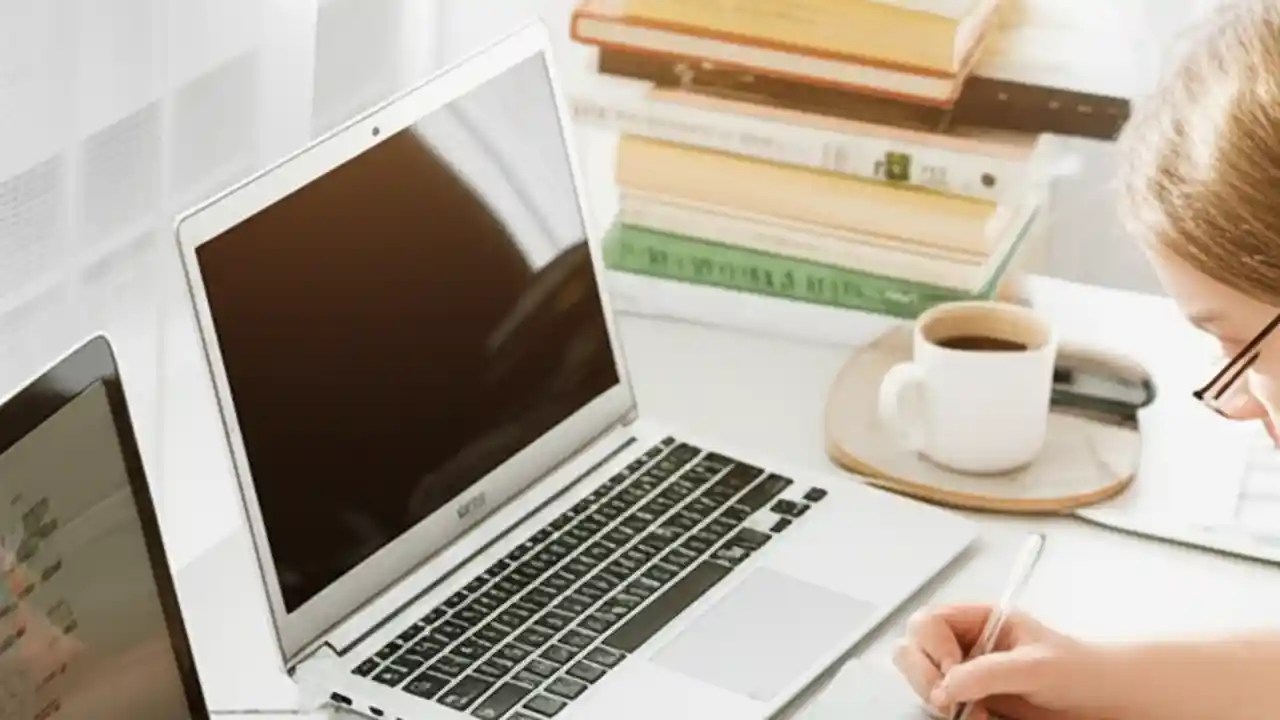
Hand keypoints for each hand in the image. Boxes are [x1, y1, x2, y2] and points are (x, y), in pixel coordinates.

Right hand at [894, 604, 1112, 719]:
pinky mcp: (970, 704)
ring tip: (973, 712)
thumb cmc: (1081, 672)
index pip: (928, 621)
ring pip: (920, 682)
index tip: (952, 669)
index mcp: (979, 621)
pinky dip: (949, 716)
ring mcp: (965, 676)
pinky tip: (977, 719)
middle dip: (925, 676)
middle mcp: (965, 645)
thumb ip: (990, 672)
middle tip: (950, 700)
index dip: (931, 644)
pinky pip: (939, 708)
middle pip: (912, 650)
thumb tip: (947, 685)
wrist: (1107, 704)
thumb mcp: (1037, 666)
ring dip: (936, 700)